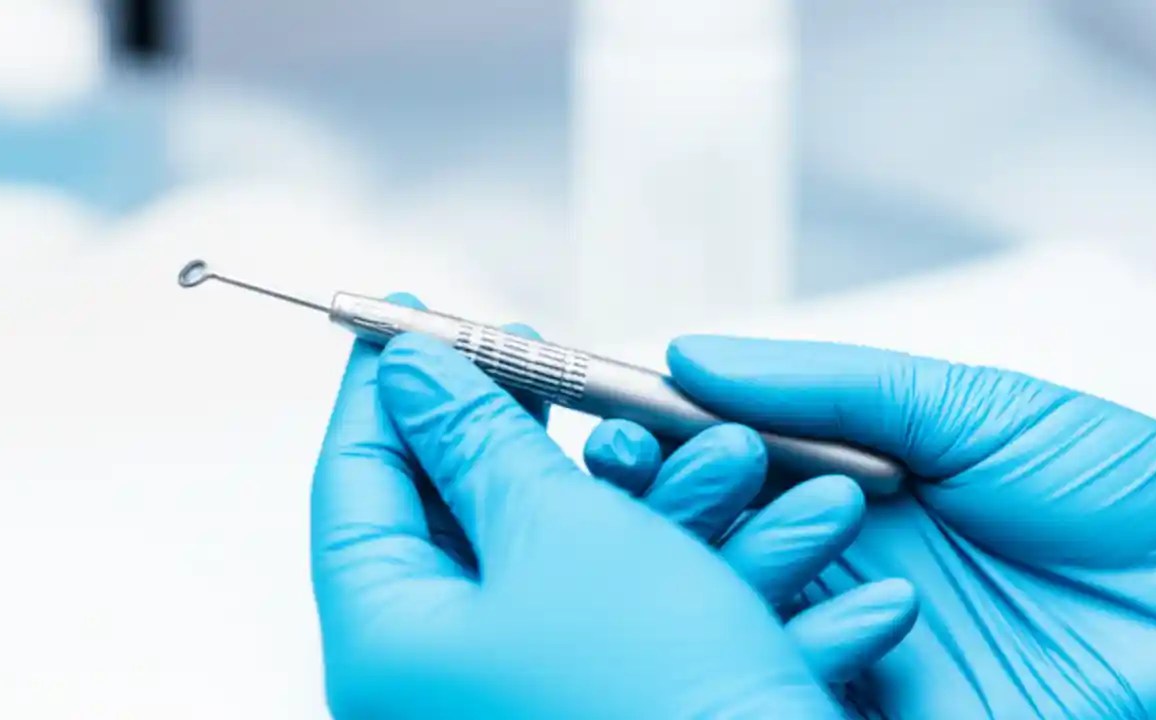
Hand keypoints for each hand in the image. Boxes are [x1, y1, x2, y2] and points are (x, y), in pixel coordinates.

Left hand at [309, 299, 851, 718]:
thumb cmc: (658, 709)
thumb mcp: (560, 534)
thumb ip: (476, 441)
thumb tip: (409, 374)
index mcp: (391, 642)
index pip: (354, 478)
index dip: (382, 384)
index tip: (404, 314)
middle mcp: (446, 677)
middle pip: (468, 508)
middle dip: (540, 425)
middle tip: (546, 351)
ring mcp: (530, 693)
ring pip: (583, 553)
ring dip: (672, 497)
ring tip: (735, 449)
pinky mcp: (614, 703)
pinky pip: (651, 611)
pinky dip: (717, 569)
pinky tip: (801, 530)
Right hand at [593, 336, 1155, 718]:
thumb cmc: (1126, 497)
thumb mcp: (971, 409)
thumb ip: (829, 385)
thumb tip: (691, 354)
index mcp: (843, 489)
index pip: (717, 465)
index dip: (655, 440)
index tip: (607, 412)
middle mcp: (832, 569)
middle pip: (701, 543)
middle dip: (651, 501)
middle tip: (621, 458)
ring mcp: (850, 646)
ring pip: (731, 614)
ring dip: (706, 563)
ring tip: (734, 509)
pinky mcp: (875, 715)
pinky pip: (794, 683)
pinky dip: (774, 649)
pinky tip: (808, 605)